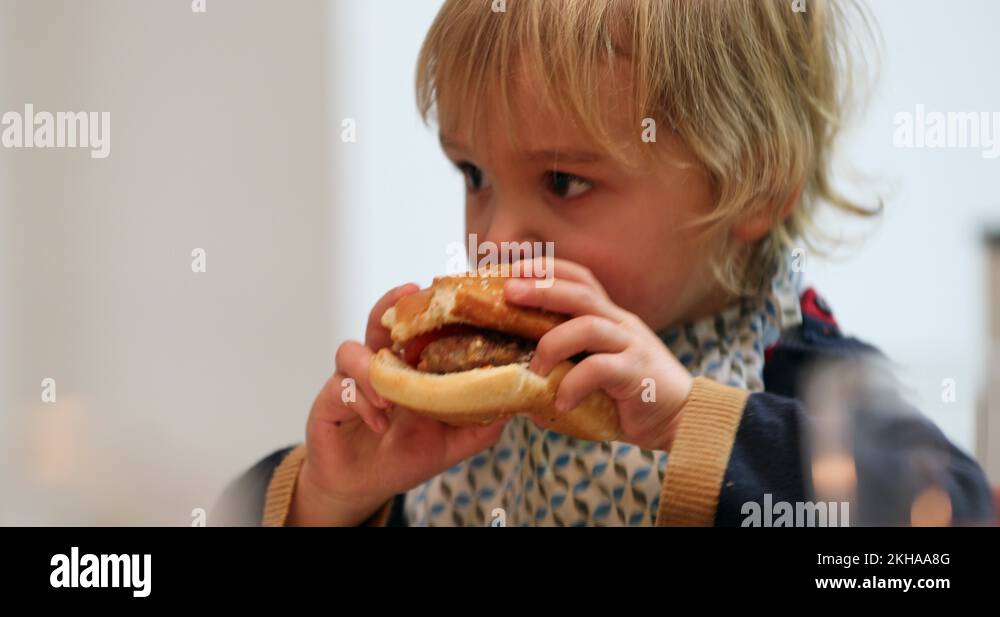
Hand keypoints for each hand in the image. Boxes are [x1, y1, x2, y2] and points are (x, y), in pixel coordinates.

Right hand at [288, 283, 510, 525]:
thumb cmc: (404, 456)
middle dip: (391, 303)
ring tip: (390, 399)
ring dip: (372, 369)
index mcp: (410, 368)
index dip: (429, 310)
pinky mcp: (329, 399)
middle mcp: (380, 365)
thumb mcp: (452, 444)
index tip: (446, 293)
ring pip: (352, 350)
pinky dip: (360, 402)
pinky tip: (378, 422)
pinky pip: (339, 388)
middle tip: (408, 292)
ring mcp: (351, 380)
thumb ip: (480, 426)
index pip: (418, 330)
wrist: (362, 486)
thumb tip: (515, 405)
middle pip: (380, 320)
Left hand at [503, 258, 692, 451]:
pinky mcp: (638, 373)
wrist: (682, 419)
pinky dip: (574, 384)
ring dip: (553, 343)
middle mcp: (621, 324)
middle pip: (581, 294)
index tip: (513, 268)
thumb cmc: (631, 397)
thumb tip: (521, 387)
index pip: (581, 280)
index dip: (548, 269)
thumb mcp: (595, 374)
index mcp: (610, 318)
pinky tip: (561, 402)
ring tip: (535, 368)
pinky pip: (600, 368)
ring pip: (589, 326)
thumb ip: (564, 370)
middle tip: (509, 292)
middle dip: (543, 288)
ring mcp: (632, 346)